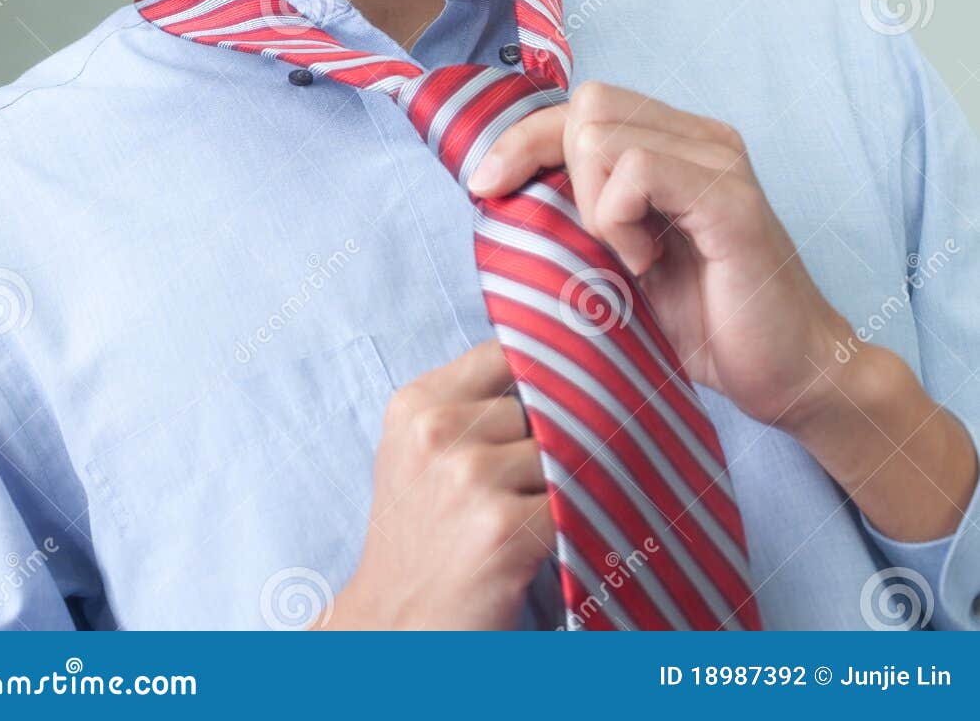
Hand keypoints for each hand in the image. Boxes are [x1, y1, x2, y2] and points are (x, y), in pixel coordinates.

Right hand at [316, 338, 555, 629]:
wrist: (396, 632)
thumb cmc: (421, 539)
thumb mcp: (422, 454)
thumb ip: (472, 404)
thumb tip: (566, 360)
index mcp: (417, 403)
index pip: (509, 351)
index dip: (550, 370)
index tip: (582, 381)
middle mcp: (437, 431)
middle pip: (544, 403)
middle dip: (561, 436)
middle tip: (555, 473)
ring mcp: (468, 478)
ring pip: (566, 451)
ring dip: (574, 481)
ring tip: (549, 512)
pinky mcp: (502, 529)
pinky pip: (578, 500)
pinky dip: (588, 516)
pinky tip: (572, 532)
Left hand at [468, 80, 851, 432]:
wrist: (790, 376)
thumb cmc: (706, 325)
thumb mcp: (619, 259)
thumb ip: (579, 211)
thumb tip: (498, 184)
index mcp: (677, 143)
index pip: (580, 105)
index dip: (523, 140)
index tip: (486, 188)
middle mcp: (702, 137)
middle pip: (585, 107)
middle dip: (559, 173)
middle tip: (595, 241)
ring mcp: (720, 162)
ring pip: (601, 134)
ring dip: (593, 205)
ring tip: (630, 259)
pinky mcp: (731, 200)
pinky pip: (638, 170)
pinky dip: (620, 220)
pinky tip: (646, 263)